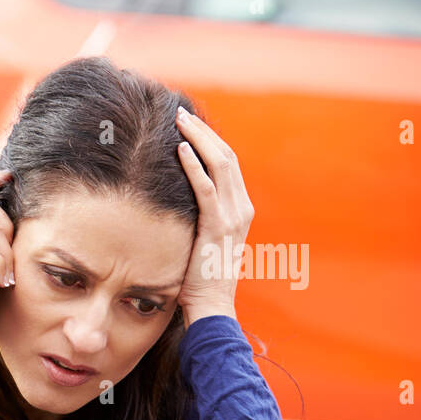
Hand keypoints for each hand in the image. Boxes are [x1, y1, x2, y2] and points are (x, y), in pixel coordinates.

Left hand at [174, 106, 254, 326]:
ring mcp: (232, 216)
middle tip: (180, 114)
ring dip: (198, 139)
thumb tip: (179, 203)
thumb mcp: (205, 242)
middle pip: (226, 156)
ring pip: (219, 164)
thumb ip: (201, 220)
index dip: (210, 141)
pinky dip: (194, 166)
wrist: (212, 306)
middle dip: (203, 132)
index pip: (228, 164)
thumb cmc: (200, 279)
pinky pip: (206, 188)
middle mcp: (241, 208)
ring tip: (179, 121)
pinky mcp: (216, 226)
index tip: (189, 125)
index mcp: (241, 209)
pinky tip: (180, 149)